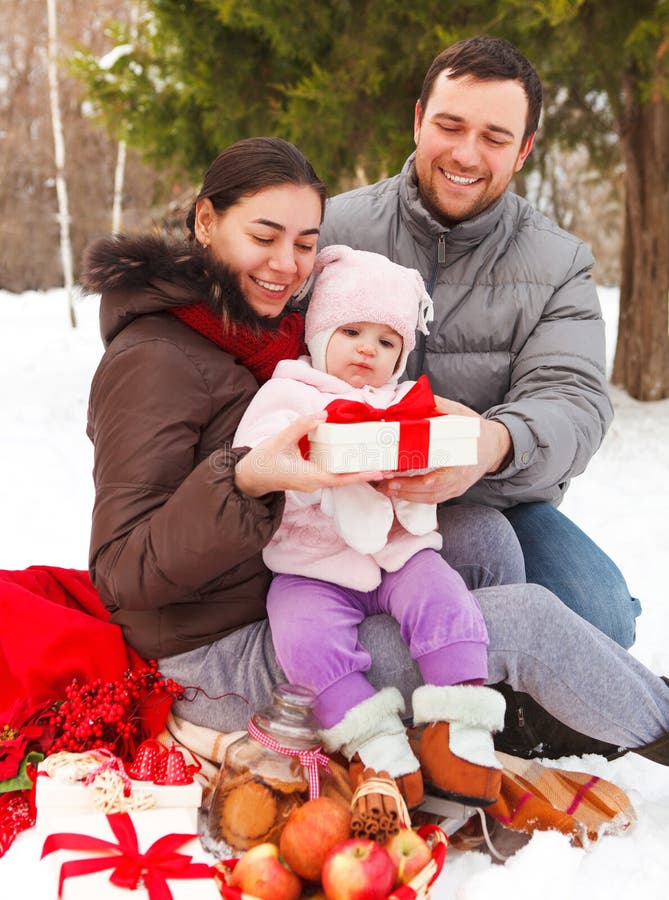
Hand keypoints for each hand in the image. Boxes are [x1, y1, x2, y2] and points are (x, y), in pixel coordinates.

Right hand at [234, 413, 385, 497]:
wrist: (247, 478)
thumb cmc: (262, 462)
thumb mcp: (280, 440)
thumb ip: (301, 426)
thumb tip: (322, 416)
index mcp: (310, 477)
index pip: (340, 479)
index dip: (360, 475)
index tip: (378, 473)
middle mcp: (314, 483)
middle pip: (344, 478)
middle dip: (364, 472)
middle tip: (385, 466)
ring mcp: (311, 482)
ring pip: (337, 476)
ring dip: (354, 470)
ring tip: (373, 461)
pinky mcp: (308, 478)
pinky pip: (329, 473)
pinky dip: (342, 467)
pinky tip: (350, 457)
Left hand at [377, 397, 511, 503]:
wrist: (495, 446)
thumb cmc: (476, 430)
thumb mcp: (460, 414)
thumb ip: (438, 406)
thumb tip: (413, 398)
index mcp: (462, 461)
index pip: (435, 479)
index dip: (413, 481)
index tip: (393, 476)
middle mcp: (460, 480)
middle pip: (429, 493)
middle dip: (404, 490)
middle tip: (382, 483)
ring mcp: (458, 488)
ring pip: (430, 498)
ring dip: (406, 495)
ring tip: (385, 487)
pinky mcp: (454, 490)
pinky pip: (433, 498)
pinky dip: (414, 496)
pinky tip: (399, 490)